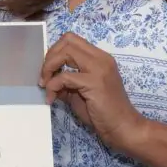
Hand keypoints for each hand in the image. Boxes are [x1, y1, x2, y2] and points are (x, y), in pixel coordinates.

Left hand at [41, 33, 148, 154]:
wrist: (122, 127)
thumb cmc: (103, 112)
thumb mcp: (80, 92)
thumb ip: (66, 82)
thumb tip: (47, 79)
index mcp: (99, 57)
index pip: (72, 39)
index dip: (55, 51)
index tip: (49, 70)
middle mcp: (101, 58)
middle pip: (67, 40)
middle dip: (50, 57)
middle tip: (45, 76)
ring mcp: (99, 68)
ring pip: (65, 53)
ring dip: (49, 68)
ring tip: (46, 86)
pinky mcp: (94, 82)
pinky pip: (64, 77)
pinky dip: (53, 86)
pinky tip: (51, 99)